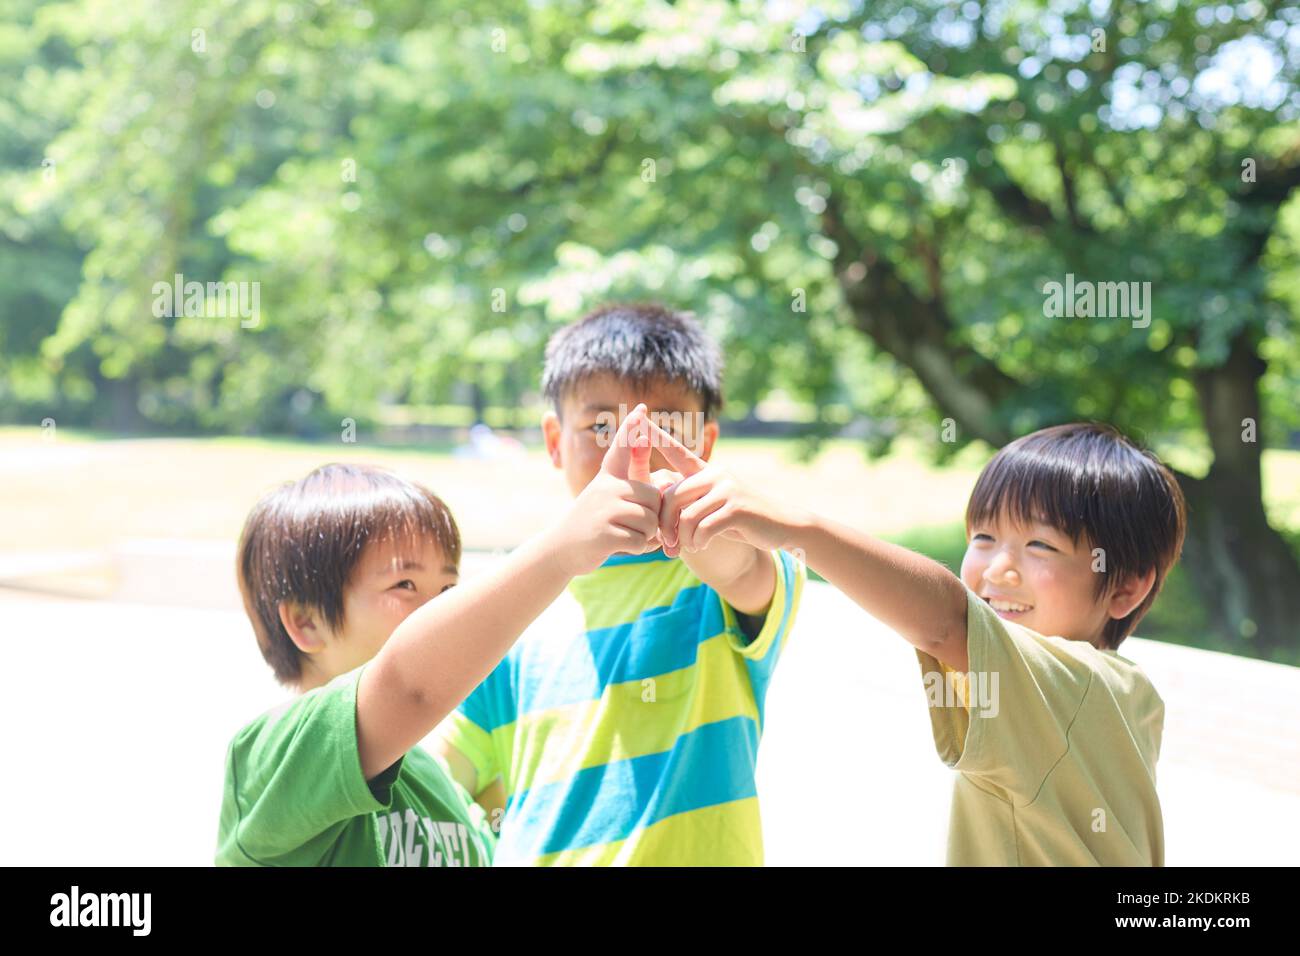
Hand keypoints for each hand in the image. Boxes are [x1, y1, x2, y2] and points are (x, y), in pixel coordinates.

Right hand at [553, 403, 663, 576]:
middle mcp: (606, 488)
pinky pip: (641, 541)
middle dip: (651, 516)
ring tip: (624, 535)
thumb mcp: (606, 497)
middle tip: (631, 524)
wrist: (560, 549)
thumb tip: (656, 461)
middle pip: (653, 497)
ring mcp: (605, 510)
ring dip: (645, 536)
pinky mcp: (605, 534)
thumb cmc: (592, 523)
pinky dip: (638, 549)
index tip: (641, 408)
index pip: (621, 449)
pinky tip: (620, 547)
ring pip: (650, 522)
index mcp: (607, 477)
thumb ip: (631, 486)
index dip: (631, 428)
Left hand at [644, 417, 803, 556]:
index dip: (657, 436)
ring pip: (686, 516)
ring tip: (688, 547)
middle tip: (667, 545)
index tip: (638, 417)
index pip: (677, 451)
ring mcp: (727, 489)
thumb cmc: (742, 519)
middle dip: (665, 525)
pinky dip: (697, 542)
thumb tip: (661, 521)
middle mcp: (715, 474)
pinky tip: (702, 545)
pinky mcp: (736, 508)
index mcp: (707, 472)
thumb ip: (691, 506)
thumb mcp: (715, 507)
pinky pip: (702, 528)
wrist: (781, 526)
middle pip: (672, 497)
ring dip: (683, 539)